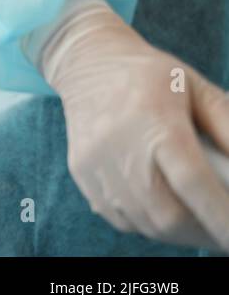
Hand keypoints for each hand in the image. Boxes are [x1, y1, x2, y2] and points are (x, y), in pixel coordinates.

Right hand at [41, 0, 228, 250]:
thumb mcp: (198, 88)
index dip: (221, 216)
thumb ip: (227, 126)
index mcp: (156, 120)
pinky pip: (120, 217)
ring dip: (177, 232)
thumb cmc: (150, 75)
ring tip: (197, 222)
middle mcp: (121, 145)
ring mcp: (96, 162)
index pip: (192, 181)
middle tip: (223, 231)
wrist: (87, 61)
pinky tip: (162, 209)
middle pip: (167, 215)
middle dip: (203, 233)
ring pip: (144, 223)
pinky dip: (147, 224)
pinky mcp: (81, 172)